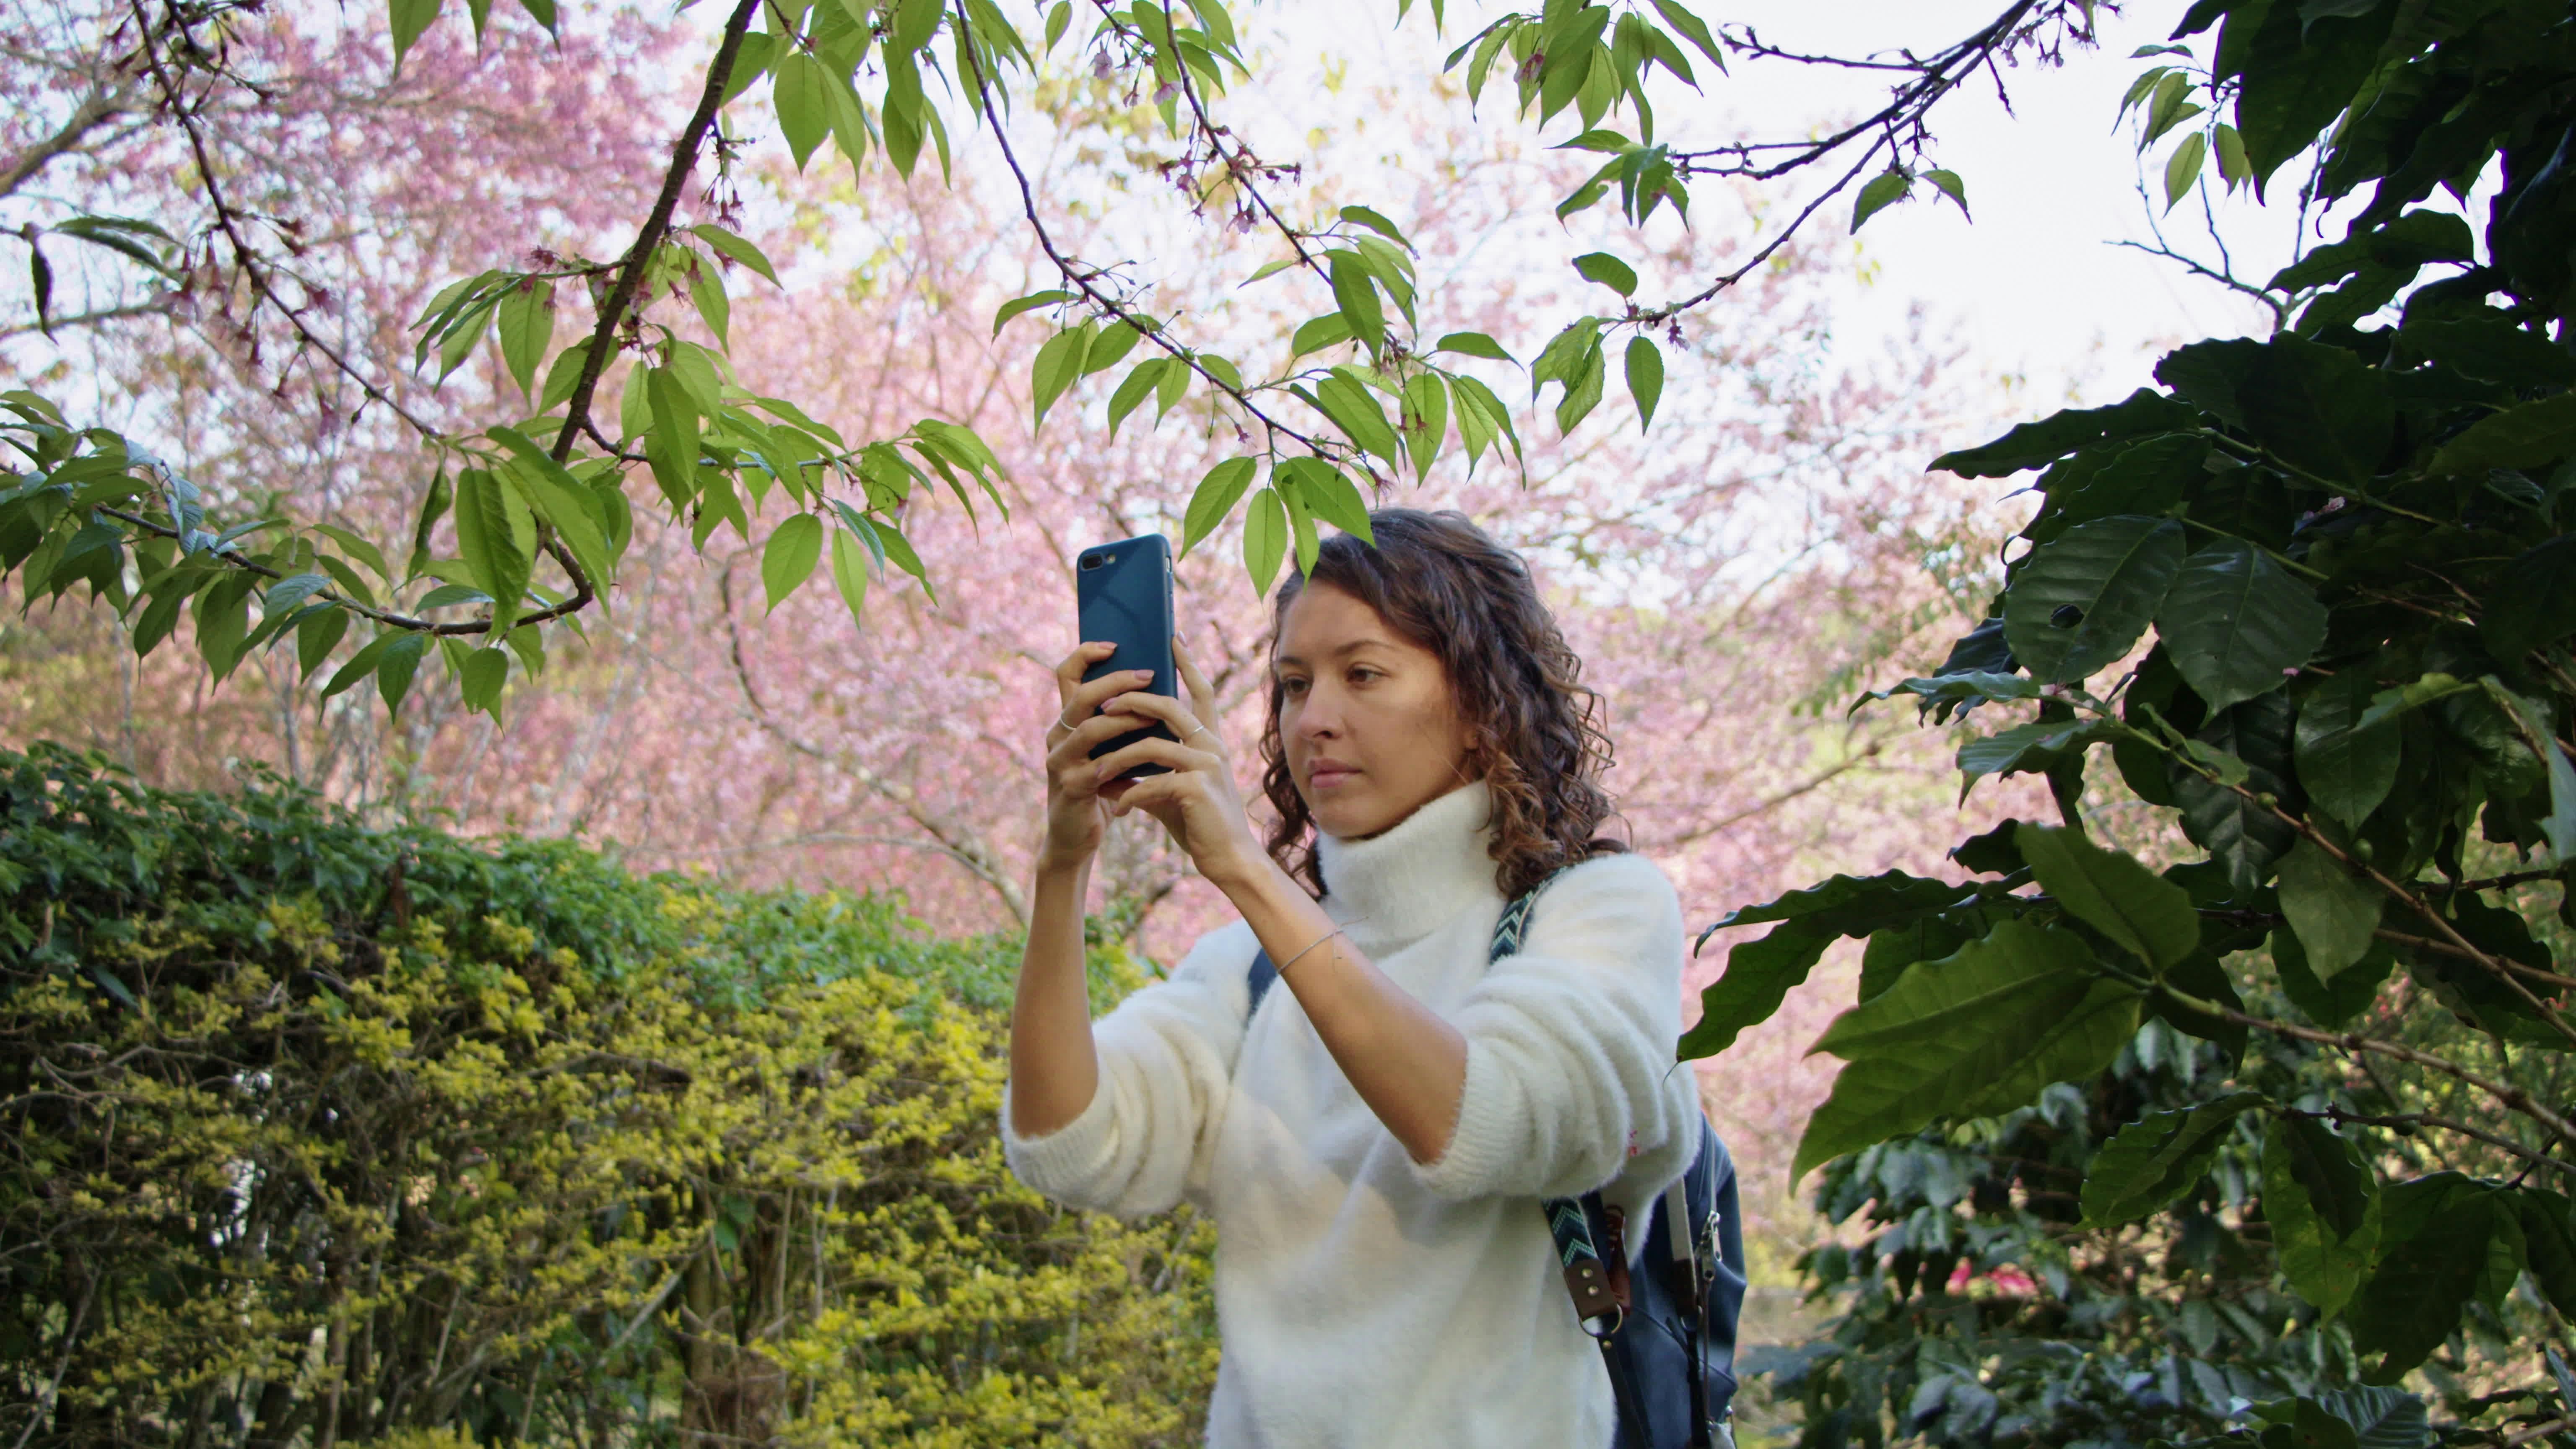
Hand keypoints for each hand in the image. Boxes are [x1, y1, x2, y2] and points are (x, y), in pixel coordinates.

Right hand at [1038, 641, 1156, 872]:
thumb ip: (1120, 723)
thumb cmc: (1099, 787)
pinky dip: (1126, 762)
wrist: (1075, 837)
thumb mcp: (1107, 749)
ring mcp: (1060, 761)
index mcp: (1067, 720)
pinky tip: (1146, 760)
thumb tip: (1156, 685)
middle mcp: (1057, 735)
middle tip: (1150, 675)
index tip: (1115, 643)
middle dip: (1117, 682)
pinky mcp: (1071, 788)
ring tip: (1154, 716)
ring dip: (1126, 719)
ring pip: (1091, 728)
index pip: (1067, 674)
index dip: (1087, 653)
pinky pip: (1100, 767)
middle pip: (1081, 696)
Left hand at [1088, 635, 1271, 891]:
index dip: (1187, 663)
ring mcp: (1206, 765)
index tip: (1172, 637)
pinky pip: (1151, 782)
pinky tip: (1120, 812)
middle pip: (1168, 705)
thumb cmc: (1201, 823)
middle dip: (1130, 701)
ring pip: (1150, 745)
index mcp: (1210, 740)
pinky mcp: (1197, 788)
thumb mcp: (1172, 790)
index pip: (1201, 691)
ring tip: (1095, 773)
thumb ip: (1147, 772)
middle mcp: (1212, 745)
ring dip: (1116, 759)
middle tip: (1101, 706)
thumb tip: (1109, 767)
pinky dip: (1129, 795)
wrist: (1229, 858)